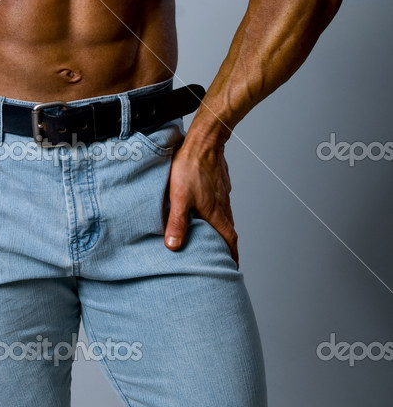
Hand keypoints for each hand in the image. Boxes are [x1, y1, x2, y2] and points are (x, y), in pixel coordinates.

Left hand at [163, 140, 238, 267]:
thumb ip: (177, 222)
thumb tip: (173, 246)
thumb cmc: (191, 167)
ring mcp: (222, 192)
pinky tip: (208, 207)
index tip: (232, 266)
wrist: (204, 140)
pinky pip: (221, 201)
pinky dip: (218, 211)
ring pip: (225, 215)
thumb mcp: (179, 197)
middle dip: (226, 245)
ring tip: (213, 235)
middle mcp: (222, 204)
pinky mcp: (219, 181)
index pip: (229, 239)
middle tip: (222, 255)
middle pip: (229, 229)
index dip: (231, 255)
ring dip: (222, 227)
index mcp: (215, 212)